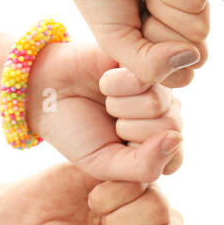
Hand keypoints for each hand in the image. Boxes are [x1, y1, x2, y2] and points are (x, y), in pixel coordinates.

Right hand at [28, 41, 182, 182]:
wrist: (46, 92)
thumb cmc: (76, 132)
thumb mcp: (104, 164)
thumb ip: (143, 166)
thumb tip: (176, 139)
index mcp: (160, 145)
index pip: (173, 159)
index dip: (139, 155)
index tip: (114, 146)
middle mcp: (166, 114)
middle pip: (171, 129)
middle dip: (129, 129)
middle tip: (110, 119)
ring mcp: (158, 85)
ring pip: (159, 104)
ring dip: (120, 105)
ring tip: (107, 99)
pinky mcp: (145, 58)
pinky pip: (145, 77)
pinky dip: (116, 83)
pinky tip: (106, 79)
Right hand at [59, 0, 209, 87]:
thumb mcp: (116, 45)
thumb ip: (150, 66)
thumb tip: (191, 56)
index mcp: (167, 47)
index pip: (184, 76)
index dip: (155, 63)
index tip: (131, 36)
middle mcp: (185, 26)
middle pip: (197, 55)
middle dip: (158, 36)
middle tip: (138, 11)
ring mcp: (196, 1)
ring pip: (200, 29)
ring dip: (162, 9)